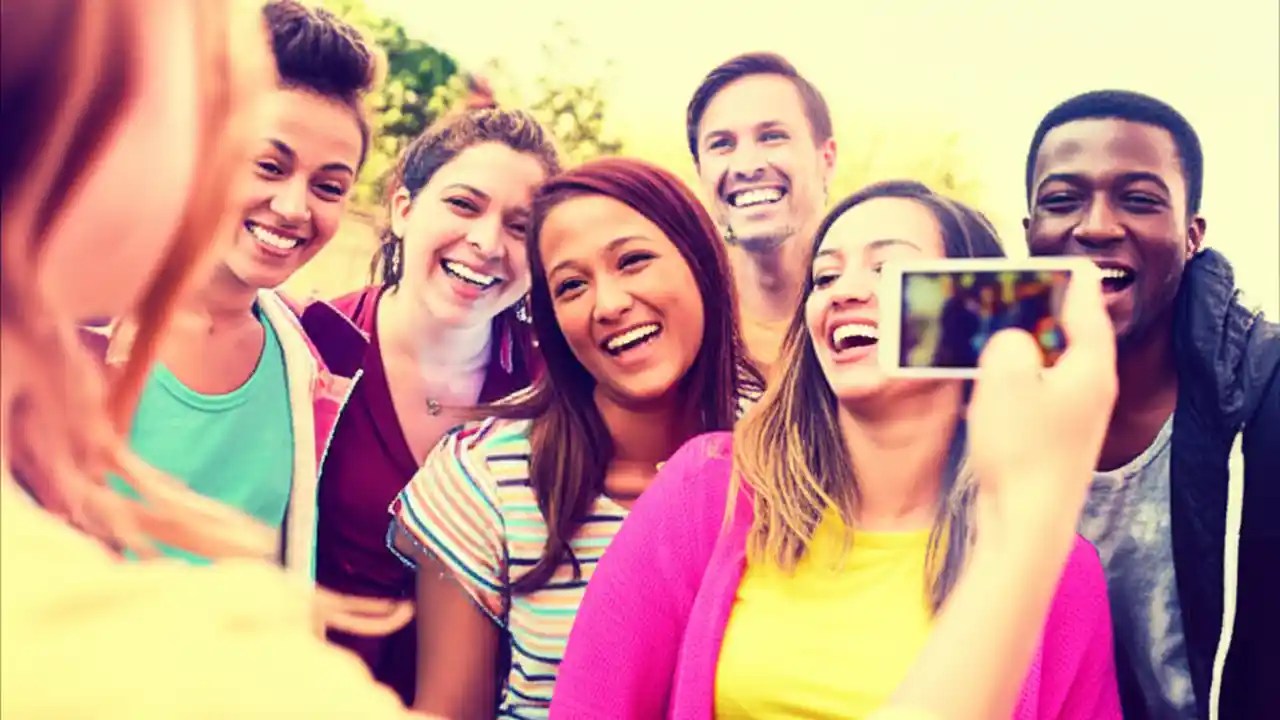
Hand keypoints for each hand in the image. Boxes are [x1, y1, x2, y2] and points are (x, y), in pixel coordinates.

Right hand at [966, 262, 1116, 547]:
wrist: (1026, 522)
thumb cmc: (1021, 451)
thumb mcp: (1005, 377)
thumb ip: (1009, 341)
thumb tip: (1012, 341)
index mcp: (1090, 363)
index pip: (1083, 298)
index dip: (1055, 274)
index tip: (1031, 259)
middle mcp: (1089, 384)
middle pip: (1063, 329)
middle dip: (1027, 309)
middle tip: (993, 293)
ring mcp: (1072, 412)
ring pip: (1044, 361)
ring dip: (1013, 345)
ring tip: (979, 332)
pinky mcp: (1052, 434)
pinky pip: (1031, 390)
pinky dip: (1009, 377)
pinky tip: (980, 379)